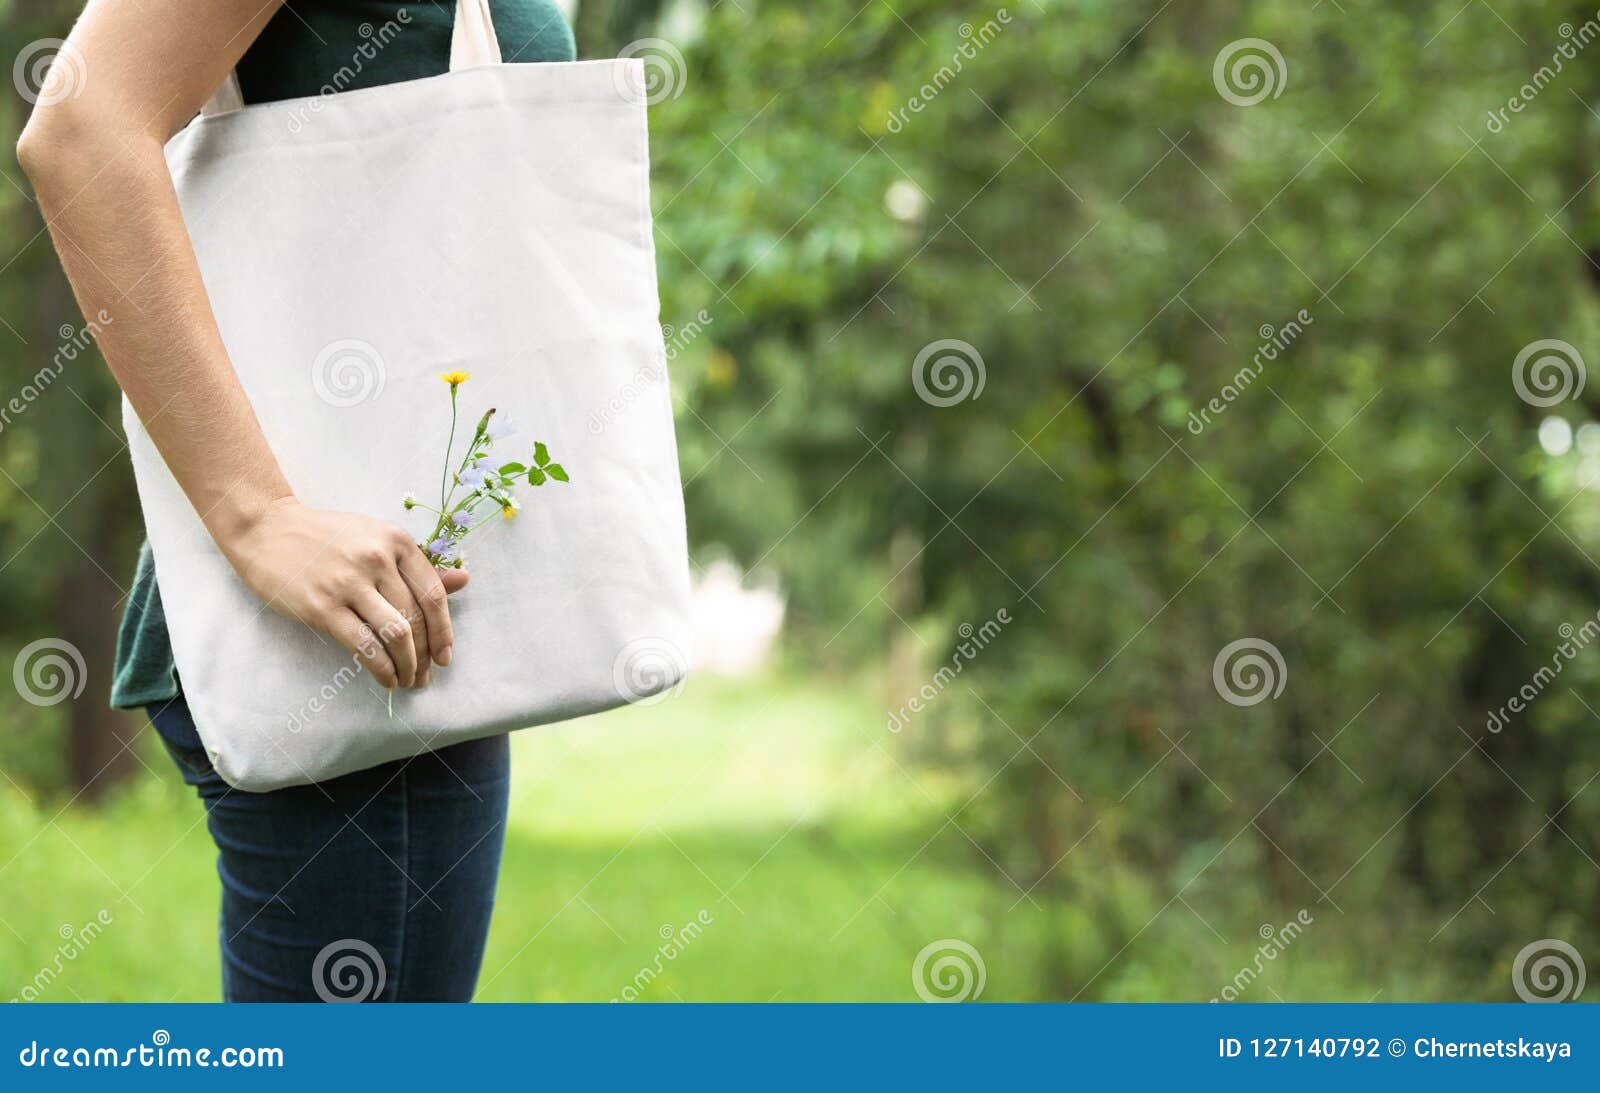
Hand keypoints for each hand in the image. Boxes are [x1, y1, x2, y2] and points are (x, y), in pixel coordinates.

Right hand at [220, 497, 466, 688]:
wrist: (267, 529)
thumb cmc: (328, 537)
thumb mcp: (376, 538)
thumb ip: (417, 564)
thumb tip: (463, 581)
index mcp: (396, 540)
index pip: (434, 594)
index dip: (444, 631)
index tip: (446, 655)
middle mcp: (376, 559)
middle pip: (417, 618)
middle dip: (426, 654)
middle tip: (426, 676)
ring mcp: (349, 582)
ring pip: (396, 634)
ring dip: (408, 666)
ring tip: (408, 681)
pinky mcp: (322, 606)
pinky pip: (365, 645)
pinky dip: (382, 669)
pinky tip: (386, 679)